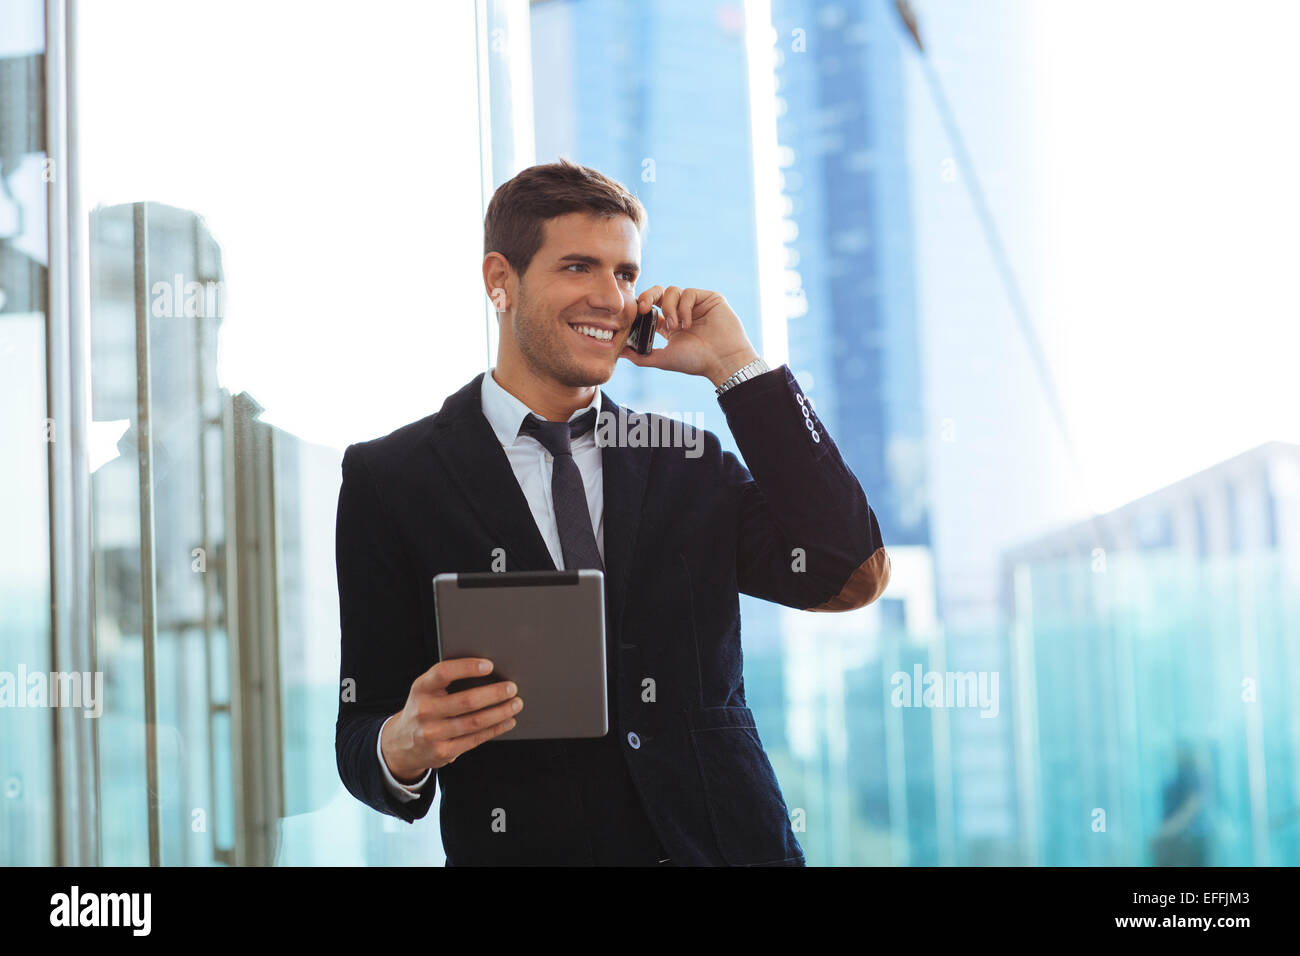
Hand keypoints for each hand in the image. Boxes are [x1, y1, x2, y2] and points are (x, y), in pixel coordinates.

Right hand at [380, 658, 522, 780]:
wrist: (401, 743)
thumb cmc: (423, 709)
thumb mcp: (425, 690)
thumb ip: (447, 680)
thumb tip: (489, 672)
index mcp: (421, 688)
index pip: (443, 673)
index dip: (467, 667)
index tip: (489, 665)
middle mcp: (424, 711)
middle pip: (466, 701)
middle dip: (494, 694)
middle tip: (512, 688)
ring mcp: (433, 734)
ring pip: (474, 722)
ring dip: (500, 712)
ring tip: (515, 704)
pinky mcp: (443, 752)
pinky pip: (475, 739)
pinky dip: (495, 729)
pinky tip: (507, 721)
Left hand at [620, 285, 759, 385]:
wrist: (722, 360)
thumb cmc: (696, 362)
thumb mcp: (664, 359)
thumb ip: (642, 356)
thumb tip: (620, 353)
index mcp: (670, 325)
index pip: (651, 308)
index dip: (642, 307)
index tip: (636, 313)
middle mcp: (681, 312)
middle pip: (659, 293)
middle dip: (648, 296)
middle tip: (643, 307)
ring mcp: (695, 304)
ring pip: (672, 291)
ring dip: (670, 308)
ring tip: (677, 327)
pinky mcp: (708, 297)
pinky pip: (688, 292)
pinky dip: (684, 307)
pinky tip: (688, 323)